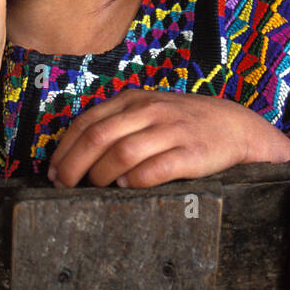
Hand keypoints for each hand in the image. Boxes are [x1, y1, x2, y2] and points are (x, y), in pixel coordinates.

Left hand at [47, 87, 289, 188]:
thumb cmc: (182, 124)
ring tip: (97, 188)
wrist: (235, 126)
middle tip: (65, 187)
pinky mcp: (190, 153)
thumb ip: (117, 124)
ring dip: (101, 176)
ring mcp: (170, 131)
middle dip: (74, 166)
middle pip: (98, 138)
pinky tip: (127, 187)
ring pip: (121, 153)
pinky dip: (134, 181)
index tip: (54, 172)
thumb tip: (75, 155)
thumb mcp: (149, 111)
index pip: (86, 122)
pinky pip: (153, 170)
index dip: (64, 150)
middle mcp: (149, 111)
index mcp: (134, 100)